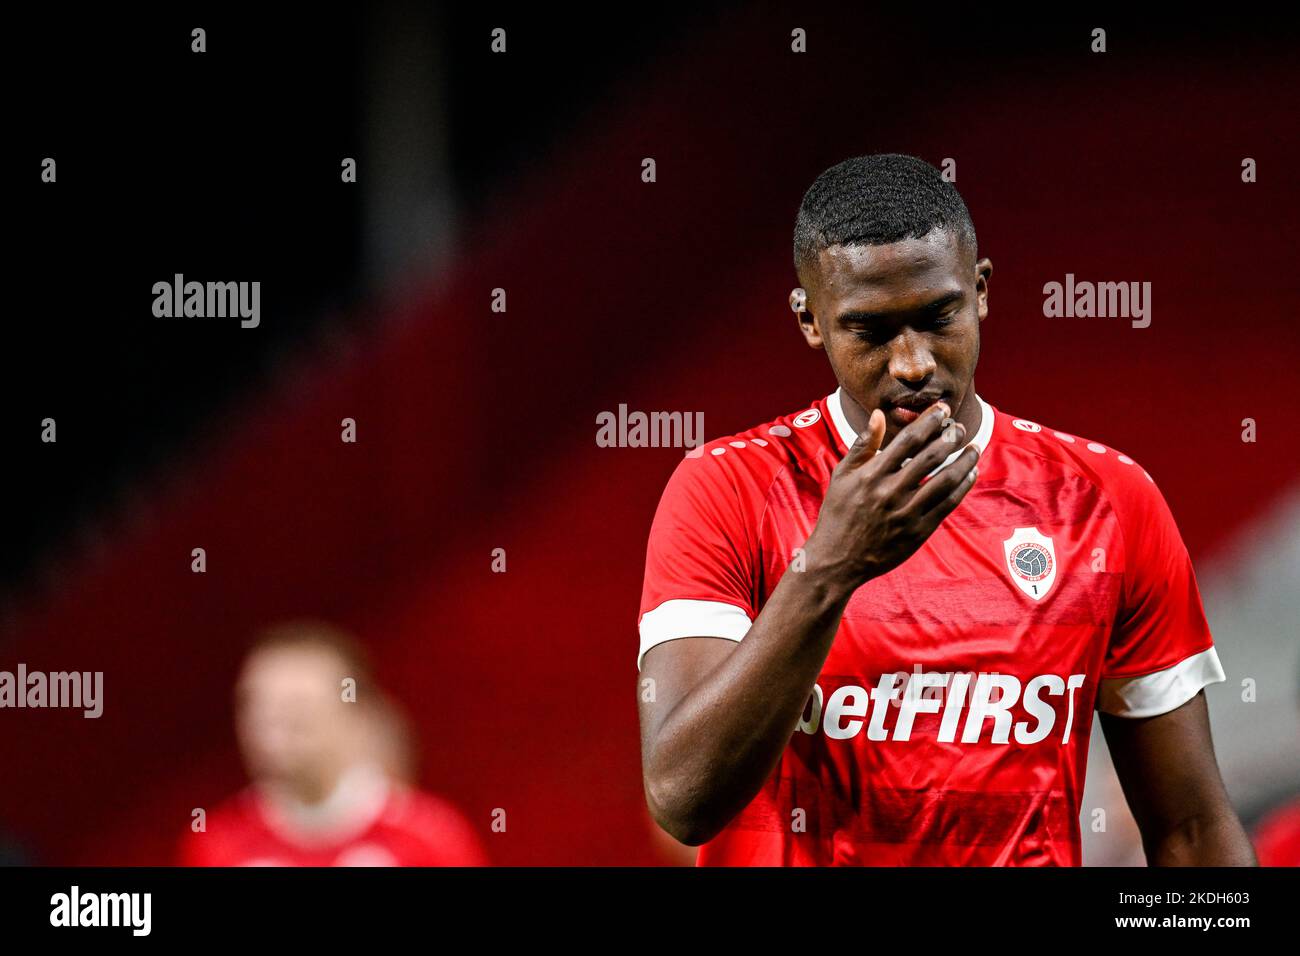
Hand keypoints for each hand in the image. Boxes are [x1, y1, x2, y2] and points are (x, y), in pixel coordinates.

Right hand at [802, 399, 979, 587]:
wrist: (837, 559)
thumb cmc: (838, 513)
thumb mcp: (842, 475)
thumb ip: (863, 444)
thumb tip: (878, 414)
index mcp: (872, 475)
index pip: (908, 440)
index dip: (929, 421)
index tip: (942, 410)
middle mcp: (891, 492)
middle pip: (931, 457)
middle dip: (950, 437)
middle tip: (960, 427)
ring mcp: (906, 513)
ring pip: (945, 480)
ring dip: (963, 461)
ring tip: (974, 448)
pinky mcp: (918, 532)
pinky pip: (947, 505)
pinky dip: (962, 487)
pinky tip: (970, 474)